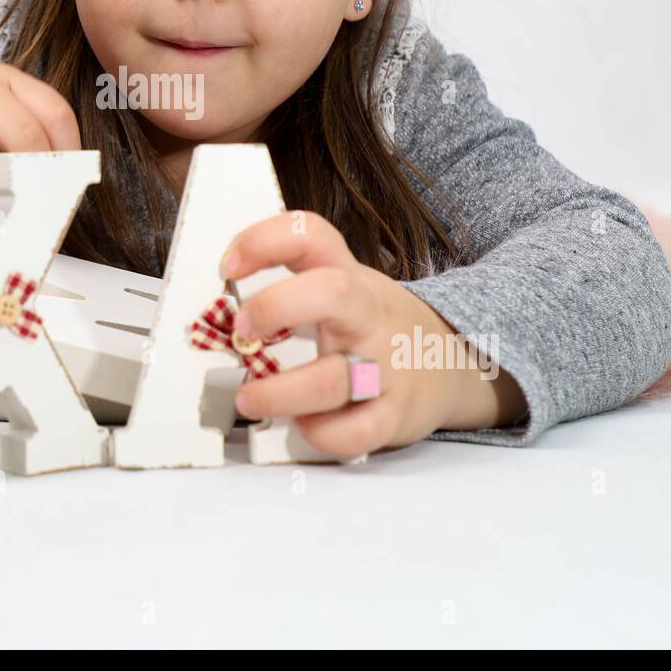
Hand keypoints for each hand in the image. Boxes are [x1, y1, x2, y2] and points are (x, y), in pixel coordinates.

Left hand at [218, 210, 527, 457]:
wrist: (454, 363)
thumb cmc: (374, 325)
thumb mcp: (345, 288)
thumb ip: (293, 287)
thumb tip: (216, 302)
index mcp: (348, 277)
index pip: (310, 236)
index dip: (264, 240)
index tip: (228, 264)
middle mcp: (367, 315)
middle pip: (332, 292)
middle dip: (278, 307)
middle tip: (242, 328)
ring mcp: (385, 365)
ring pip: (333, 379)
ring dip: (280, 393)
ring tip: (248, 398)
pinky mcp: (396, 414)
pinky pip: (358, 431)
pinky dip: (324, 434)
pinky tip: (305, 427)